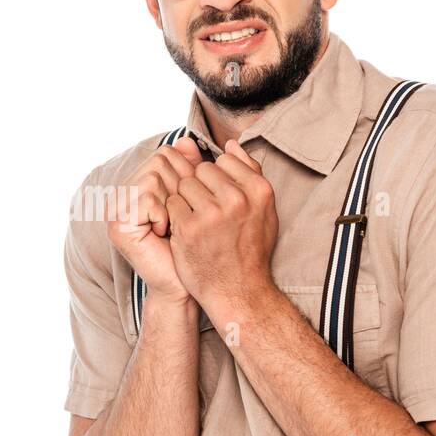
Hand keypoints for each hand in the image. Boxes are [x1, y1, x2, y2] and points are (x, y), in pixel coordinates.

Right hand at [106, 136, 203, 302]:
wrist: (185, 283)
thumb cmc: (192, 245)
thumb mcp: (192, 200)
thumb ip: (188, 170)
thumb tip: (187, 140)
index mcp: (135, 187)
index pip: (164, 154)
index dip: (185, 174)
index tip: (189, 204)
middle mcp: (119, 196)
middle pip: (159, 162)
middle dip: (179, 188)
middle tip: (179, 218)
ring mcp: (114, 211)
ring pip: (153, 178)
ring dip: (172, 203)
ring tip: (170, 227)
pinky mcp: (116, 226)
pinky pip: (148, 197)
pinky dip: (163, 215)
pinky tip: (163, 234)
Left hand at [165, 139, 278, 317]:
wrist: (239, 291)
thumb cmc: (250, 249)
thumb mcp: (264, 210)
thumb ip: (250, 173)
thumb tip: (230, 144)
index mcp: (259, 190)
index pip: (225, 158)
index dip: (217, 177)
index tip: (218, 196)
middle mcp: (237, 199)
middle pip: (202, 169)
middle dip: (199, 186)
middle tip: (205, 211)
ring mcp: (212, 214)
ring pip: (184, 184)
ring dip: (185, 200)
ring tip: (196, 221)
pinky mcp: (189, 228)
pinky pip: (171, 203)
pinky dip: (174, 216)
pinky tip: (185, 231)